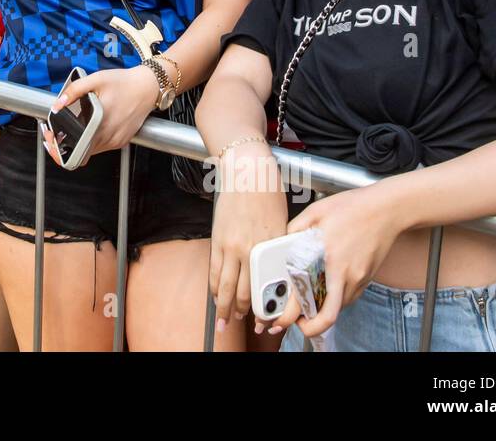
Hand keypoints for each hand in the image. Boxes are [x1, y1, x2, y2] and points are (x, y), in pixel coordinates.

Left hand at [50, 64, 157, 156]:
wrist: (148, 86)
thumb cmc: (124, 82)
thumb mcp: (96, 79)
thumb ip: (74, 90)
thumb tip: (57, 104)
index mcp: (101, 123)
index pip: (76, 150)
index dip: (60, 149)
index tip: (52, 139)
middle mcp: (110, 136)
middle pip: (81, 152)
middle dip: (66, 144)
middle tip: (57, 133)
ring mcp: (117, 140)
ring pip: (91, 150)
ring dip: (79, 143)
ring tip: (72, 128)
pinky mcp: (122, 141)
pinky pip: (101, 146)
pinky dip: (92, 140)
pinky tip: (89, 127)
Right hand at [209, 149, 287, 331]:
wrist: (247, 170)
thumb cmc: (269, 192)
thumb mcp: (282, 223)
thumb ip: (276, 248)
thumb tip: (274, 269)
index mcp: (271, 248)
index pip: (267, 288)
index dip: (265, 308)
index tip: (266, 319)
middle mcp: (251, 251)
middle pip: (243, 292)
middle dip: (241, 313)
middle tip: (242, 325)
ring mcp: (231, 246)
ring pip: (224, 285)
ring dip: (223, 306)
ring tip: (223, 319)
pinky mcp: (218, 239)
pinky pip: (213, 269)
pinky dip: (213, 286)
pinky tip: (214, 295)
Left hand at [280, 186, 403, 339]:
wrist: (388, 208)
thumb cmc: (354, 208)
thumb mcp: (315, 212)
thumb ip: (295, 229)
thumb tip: (280, 242)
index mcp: (332, 261)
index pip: (320, 306)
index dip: (300, 320)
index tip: (285, 320)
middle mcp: (348, 275)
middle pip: (330, 316)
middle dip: (311, 323)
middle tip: (297, 317)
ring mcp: (360, 278)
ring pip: (340, 307)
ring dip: (323, 308)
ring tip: (308, 300)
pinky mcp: (367, 277)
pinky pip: (349, 296)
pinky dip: (335, 297)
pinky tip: (326, 286)